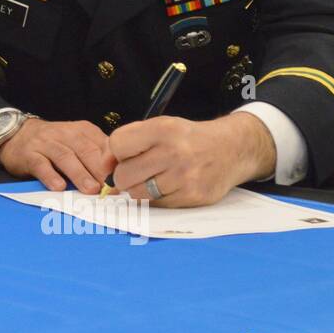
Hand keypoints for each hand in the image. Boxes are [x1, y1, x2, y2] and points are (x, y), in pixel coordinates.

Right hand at [0, 118, 111, 194]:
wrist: (17, 134)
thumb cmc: (54, 143)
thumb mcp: (78, 143)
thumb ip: (97, 157)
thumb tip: (119, 180)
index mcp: (83, 131)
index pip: (103, 145)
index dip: (114, 164)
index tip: (124, 181)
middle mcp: (66, 134)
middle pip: (86, 151)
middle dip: (100, 170)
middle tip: (110, 188)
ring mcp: (46, 143)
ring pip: (65, 157)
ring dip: (80, 174)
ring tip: (91, 190)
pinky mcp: (29, 154)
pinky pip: (41, 165)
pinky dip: (50, 176)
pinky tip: (58, 187)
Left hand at [106, 113, 275, 207]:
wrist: (231, 149)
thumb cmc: (187, 139)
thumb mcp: (160, 126)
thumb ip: (129, 140)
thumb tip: (101, 167)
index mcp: (163, 129)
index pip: (117, 144)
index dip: (111, 155)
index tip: (117, 159)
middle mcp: (174, 152)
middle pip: (123, 176)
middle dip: (123, 176)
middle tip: (136, 171)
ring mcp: (185, 177)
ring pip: (137, 194)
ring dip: (138, 190)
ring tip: (152, 178)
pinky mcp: (194, 197)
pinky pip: (157, 206)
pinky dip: (156, 199)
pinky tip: (168, 186)